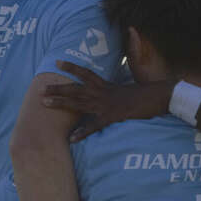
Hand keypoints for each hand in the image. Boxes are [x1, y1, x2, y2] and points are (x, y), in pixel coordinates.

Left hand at [43, 63, 171, 139]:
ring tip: (45, 104)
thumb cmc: (146, 92)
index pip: (85, 73)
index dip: (71, 67)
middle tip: (41, 90)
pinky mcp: (112, 117)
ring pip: (78, 103)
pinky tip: (72, 138)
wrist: (159, 96)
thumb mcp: (131, 83)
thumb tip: (119, 77)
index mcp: (106, 85)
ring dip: (61, 104)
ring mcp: (106, 105)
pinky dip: (82, 133)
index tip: (58, 62)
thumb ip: (121, 82)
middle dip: (57, 89)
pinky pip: (94, 126)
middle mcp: (102, 92)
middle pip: (75, 89)